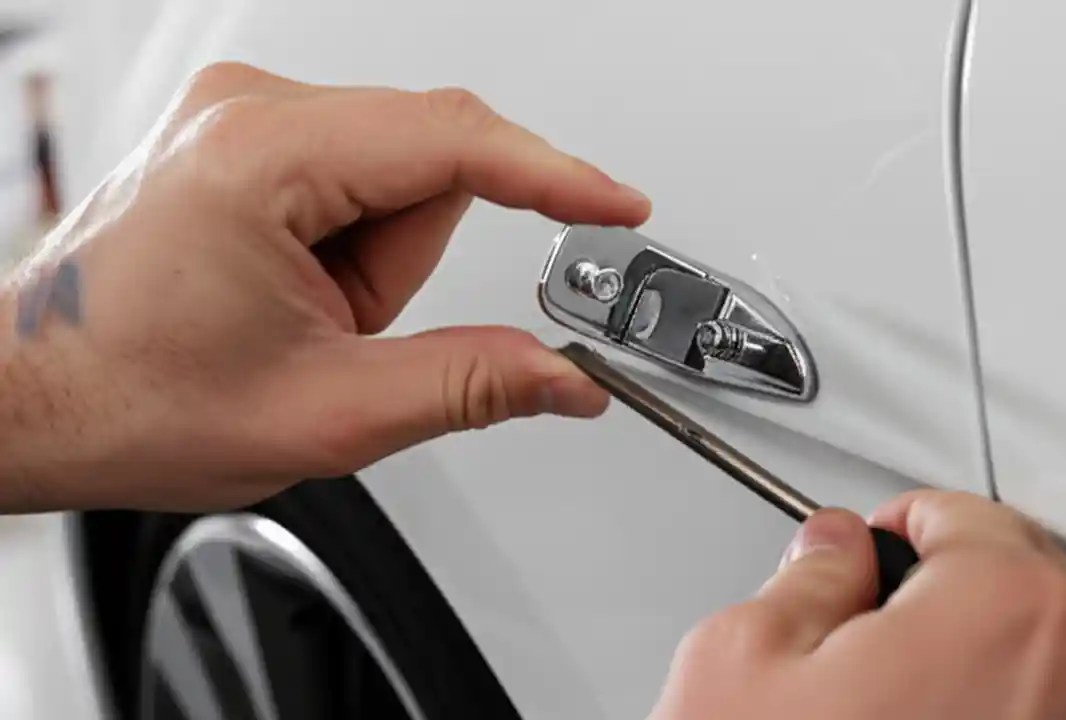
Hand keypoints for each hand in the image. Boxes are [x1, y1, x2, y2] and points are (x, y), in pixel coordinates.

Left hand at [0, 62, 648, 511]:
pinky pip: (359, 177)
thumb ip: (468, 388)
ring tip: (301, 316)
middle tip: (343, 332)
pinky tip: (290, 292)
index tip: (618, 205)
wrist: (31, 400)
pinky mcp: (247, 137)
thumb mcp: (324, 412)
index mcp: (264, 157)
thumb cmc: (129, 396)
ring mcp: (244, 117)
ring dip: (375, 264)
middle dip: (404, 268)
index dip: (553, 176)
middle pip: (427, 165)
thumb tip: (564, 378)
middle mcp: (250, 110)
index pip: (455, 142)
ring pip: (397, 177)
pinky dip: (351, 246)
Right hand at [650, 491, 1065, 718]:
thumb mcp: (743, 655)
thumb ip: (806, 574)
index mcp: (1007, 606)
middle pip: (1017, 577)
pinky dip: (1010, 719)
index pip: (960, 512)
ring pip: (1051, 655)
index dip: (895, 527)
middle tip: (865, 639)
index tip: (869, 553)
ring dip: (980, 659)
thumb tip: (833, 550)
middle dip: (940, 592)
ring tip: (893, 707)